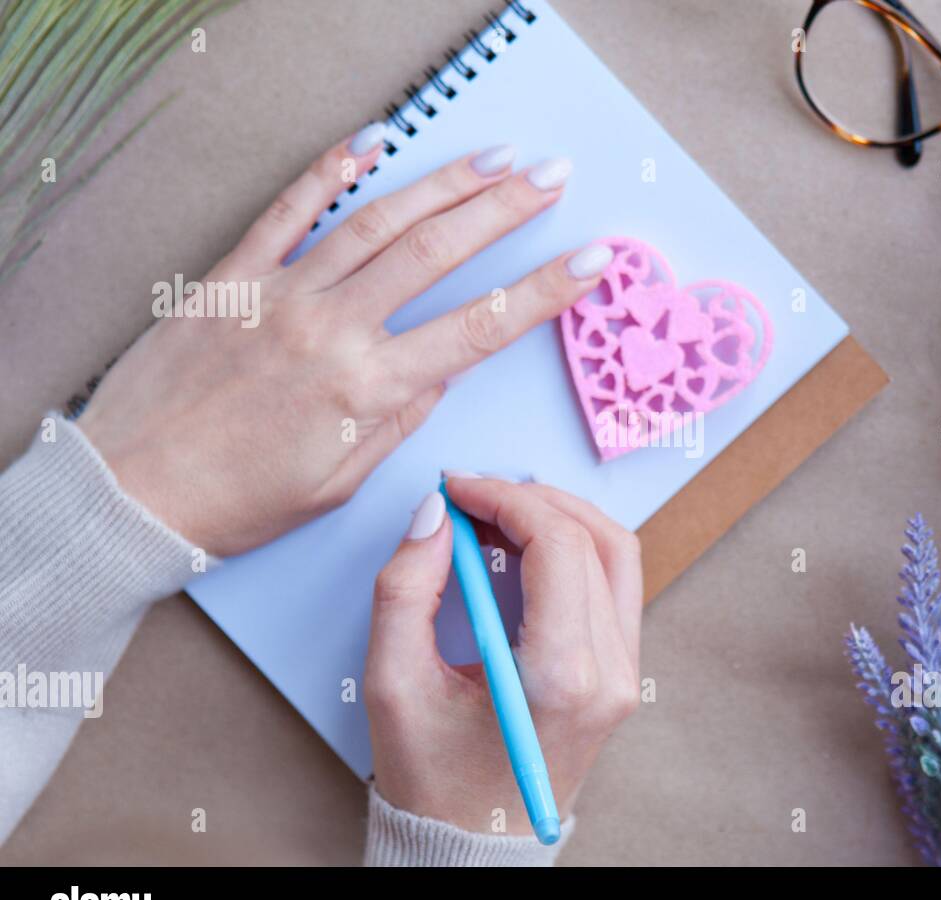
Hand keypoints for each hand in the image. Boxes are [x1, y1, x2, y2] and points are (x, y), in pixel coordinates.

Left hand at [78, 130, 611, 555]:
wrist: (134, 491)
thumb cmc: (239, 500)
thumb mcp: (340, 480)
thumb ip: (400, 418)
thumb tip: (443, 367)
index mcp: (368, 389)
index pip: (479, 327)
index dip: (544, 291)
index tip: (590, 260)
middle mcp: (333, 329)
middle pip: (437, 252)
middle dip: (506, 209)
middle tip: (552, 177)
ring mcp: (282, 294)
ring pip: (377, 221)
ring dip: (443, 183)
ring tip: (493, 157)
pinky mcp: (233, 277)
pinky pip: (289, 210)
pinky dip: (332, 171)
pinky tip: (374, 142)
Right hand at [365, 476, 641, 834]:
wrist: (476, 844)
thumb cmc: (433, 779)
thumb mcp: (393, 684)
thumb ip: (405, 589)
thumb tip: (436, 514)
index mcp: (561, 678)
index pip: (557, 545)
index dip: (505, 499)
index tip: (457, 488)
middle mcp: (609, 673)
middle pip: (593, 539)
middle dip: (529, 500)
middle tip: (471, 496)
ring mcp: (625, 675)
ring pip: (616, 554)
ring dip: (559, 518)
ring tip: (496, 516)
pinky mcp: (622, 674)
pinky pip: (613, 585)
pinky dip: (572, 550)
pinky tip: (521, 550)